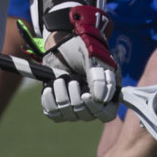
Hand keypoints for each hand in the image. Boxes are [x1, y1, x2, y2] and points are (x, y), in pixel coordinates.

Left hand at [39, 5, 119, 122]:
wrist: (61, 41)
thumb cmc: (82, 47)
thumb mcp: (92, 58)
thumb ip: (97, 78)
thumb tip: (100, 99)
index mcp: (107, 91)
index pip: (107, 113)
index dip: (96, 109)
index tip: (85, 94)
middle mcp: (92, 101)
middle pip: (86, 115)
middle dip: (75, 98)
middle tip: (71, 79)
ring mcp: (75, 103)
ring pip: (69, 115)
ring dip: (62, 96)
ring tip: (60, 79)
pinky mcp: (59, 103)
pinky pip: (54, 114)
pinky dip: (49, 101)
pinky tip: (49, 88)